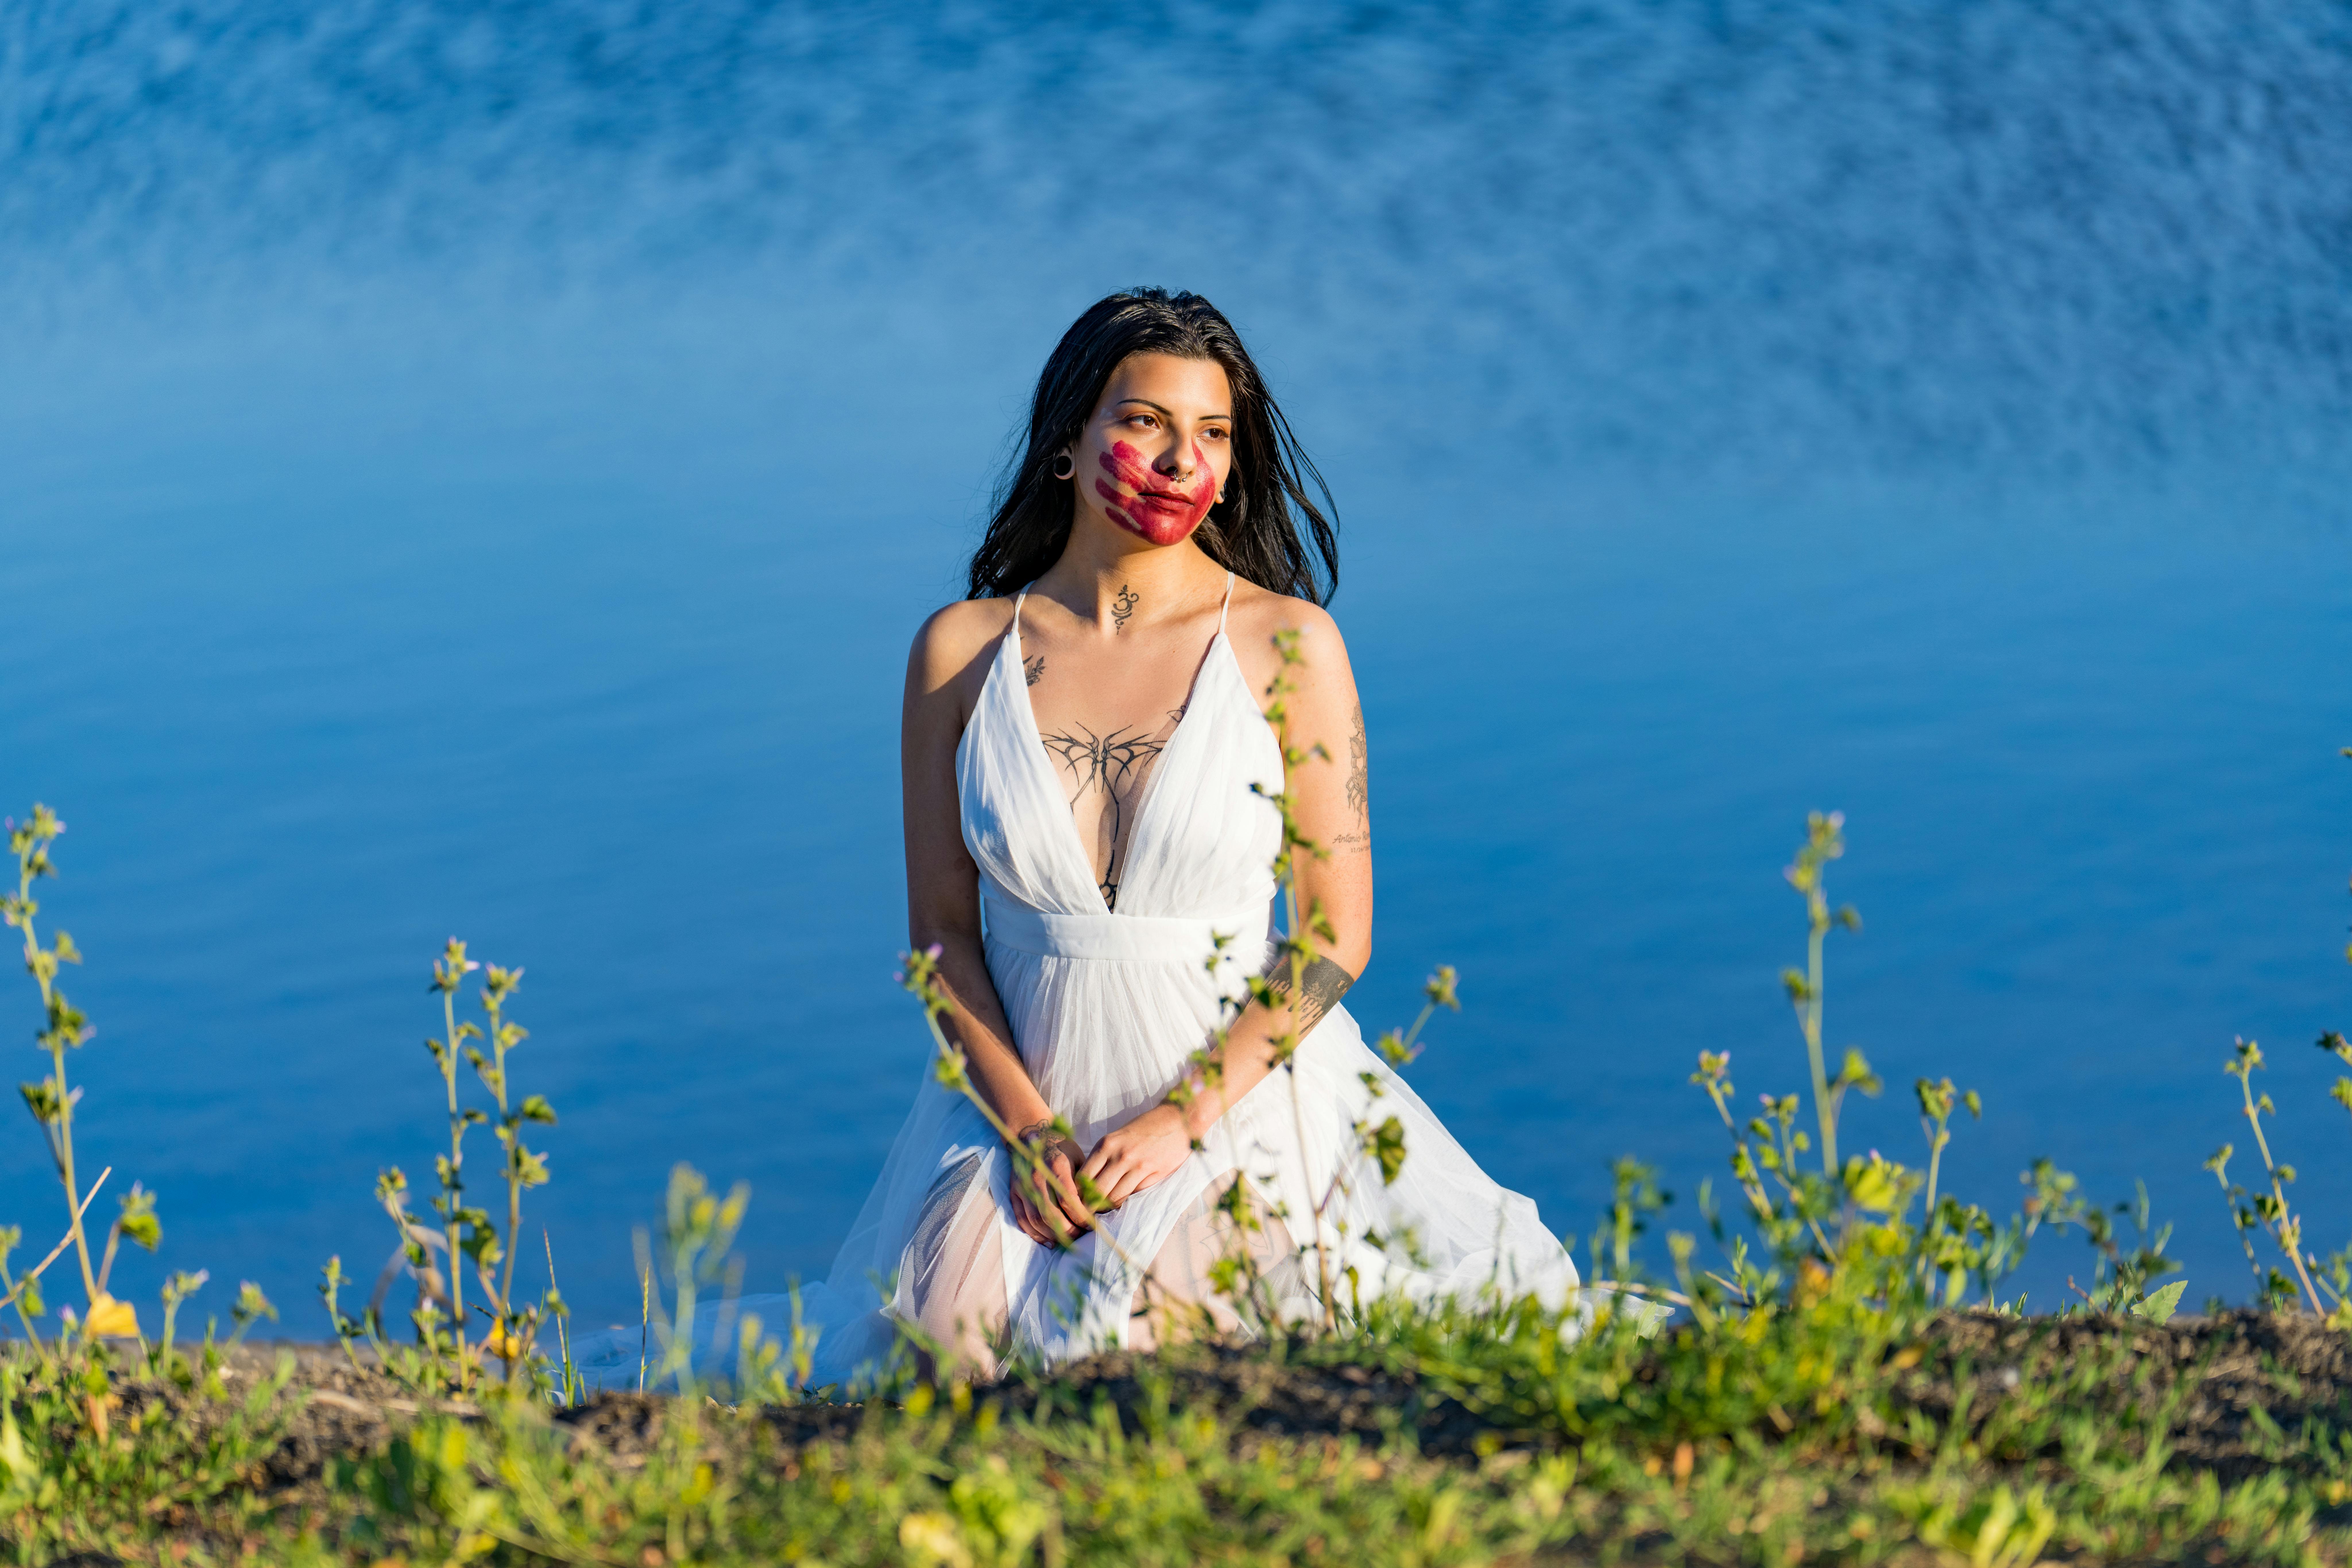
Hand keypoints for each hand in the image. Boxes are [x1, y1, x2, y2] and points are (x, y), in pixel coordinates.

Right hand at [1009, 1121, 1094, 1246]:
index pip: (1068, 1200)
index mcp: (1056, 1167)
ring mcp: (1023, 1186)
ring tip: (1068, 1241)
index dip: (1081, 1217)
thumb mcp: (1078, 1159)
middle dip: (1068, 1231)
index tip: (1091, 1225)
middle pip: (1051, 1214)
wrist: (1031, 1135)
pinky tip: (1049, 1241)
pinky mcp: (1014, 1192)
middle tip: (1081, 1236)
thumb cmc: (1061, 1149)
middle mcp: (1037, 1177)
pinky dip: (1035, 1234)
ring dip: (1053, 1236)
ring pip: (1036, 1220)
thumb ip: (1084, 1183)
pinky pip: (1022, 1219)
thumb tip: (1094, 1210)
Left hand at [1081, 1103, 1192, 1211]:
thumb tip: (1088, 1184)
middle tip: (1087, 1215)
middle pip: (1096, 1191)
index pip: (1083, 1176)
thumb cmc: (1144, 1128)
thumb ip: (1104, 1157)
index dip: (1078, 1193)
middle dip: (1089, 1206)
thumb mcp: (1117, 1137)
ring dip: (1108, 1207)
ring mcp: (1138, 1165)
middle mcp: (1119, 1155)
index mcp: (1106, 1144)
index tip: (1078, 1201)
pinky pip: (1134, 1194)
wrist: (1177, 1120)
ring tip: (1103, 1212)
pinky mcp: (1154, 1173)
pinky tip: (1124, 1201)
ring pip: (1114, 1197)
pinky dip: (1127, 1200)